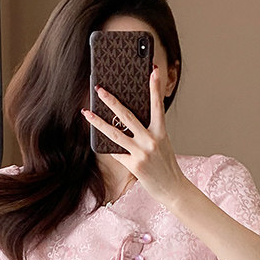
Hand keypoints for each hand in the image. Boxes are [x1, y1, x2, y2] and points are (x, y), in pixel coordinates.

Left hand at [81, 65, 189, 206]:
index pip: (158, 105)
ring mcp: (142, 153)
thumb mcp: (162, 144)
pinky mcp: (134, 165)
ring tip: (86, 113)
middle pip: (127, 116)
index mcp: (161, 132)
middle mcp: (151, 140)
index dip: (155, 87)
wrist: (172, 188)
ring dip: (98, 122)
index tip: (153, 70)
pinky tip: (98, 140)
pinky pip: (116, 152)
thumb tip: (127, 122)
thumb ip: (150, 132)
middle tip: (99, 90)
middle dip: (111, 101)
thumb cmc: (166, 165)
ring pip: (114, 133)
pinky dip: (108, 147)